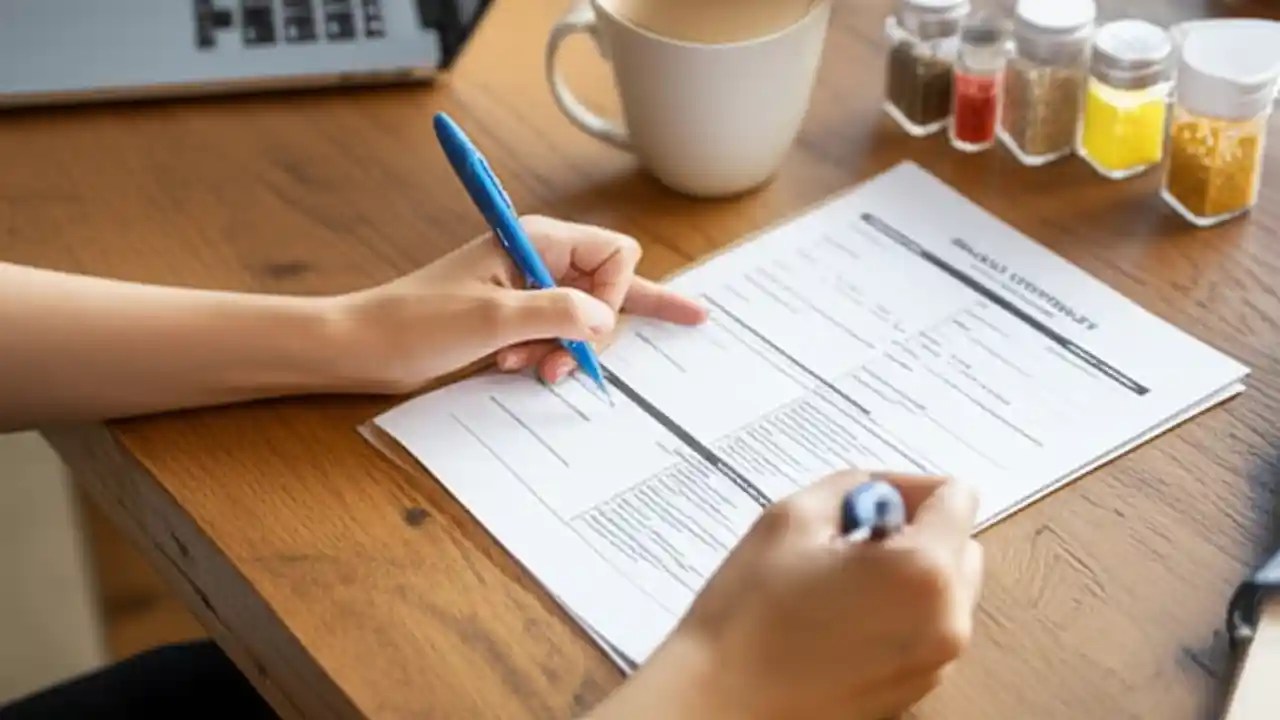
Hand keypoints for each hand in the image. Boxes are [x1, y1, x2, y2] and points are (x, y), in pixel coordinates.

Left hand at [340, 215, 706, 391]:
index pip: (616, 253)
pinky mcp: (514, 316)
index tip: (587, 328)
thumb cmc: (417, 323)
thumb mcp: (494, 320)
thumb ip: (558, 313)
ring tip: (530, 364)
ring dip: (564, 349)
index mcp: (538, 240)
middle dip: (593, 330)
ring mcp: (527, 288)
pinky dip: (544, 355)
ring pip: (583, 318)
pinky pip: (555, 335)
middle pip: (605, 287)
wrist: (365, 345)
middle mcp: (538, 257)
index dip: (613, 295)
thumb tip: (605, 319)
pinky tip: (513, 364)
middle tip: (574, 363)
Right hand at [589, 471, 982, 719]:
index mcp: (923, 571)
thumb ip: (852, 487)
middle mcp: (947, 621)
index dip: (907, 488)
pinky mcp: (916, 689)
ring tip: (837, 586)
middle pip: (962, 543)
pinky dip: (896, 614)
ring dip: (906, 574)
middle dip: (914, 532)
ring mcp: (935, 662)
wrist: (722, 701)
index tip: (864, 504)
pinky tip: (837, 619)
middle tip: (847, 543)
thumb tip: (882, 494)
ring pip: (946, 589)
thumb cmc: (748, 615)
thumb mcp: (792, 518)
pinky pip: (926, 630)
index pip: (958, 494)